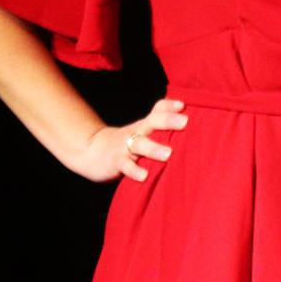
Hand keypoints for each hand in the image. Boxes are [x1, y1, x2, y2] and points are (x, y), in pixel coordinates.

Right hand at [72, 98, 186, 182]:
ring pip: (140, 144)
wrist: (92, 151)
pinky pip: (126, 166)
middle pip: (152, 122)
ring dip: (154, 148)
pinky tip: (144, 176)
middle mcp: (137, 132)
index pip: (158, 111)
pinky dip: (134, 170)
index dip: (170, 106)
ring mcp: (126, 147)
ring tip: (168, 154)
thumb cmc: (127, 141)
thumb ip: (161, 127)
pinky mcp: (116, 162)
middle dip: (168, 121)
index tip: (184, 105)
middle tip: (185, 122)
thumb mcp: (143, 131)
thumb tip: (188, 122)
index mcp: (145, 125)